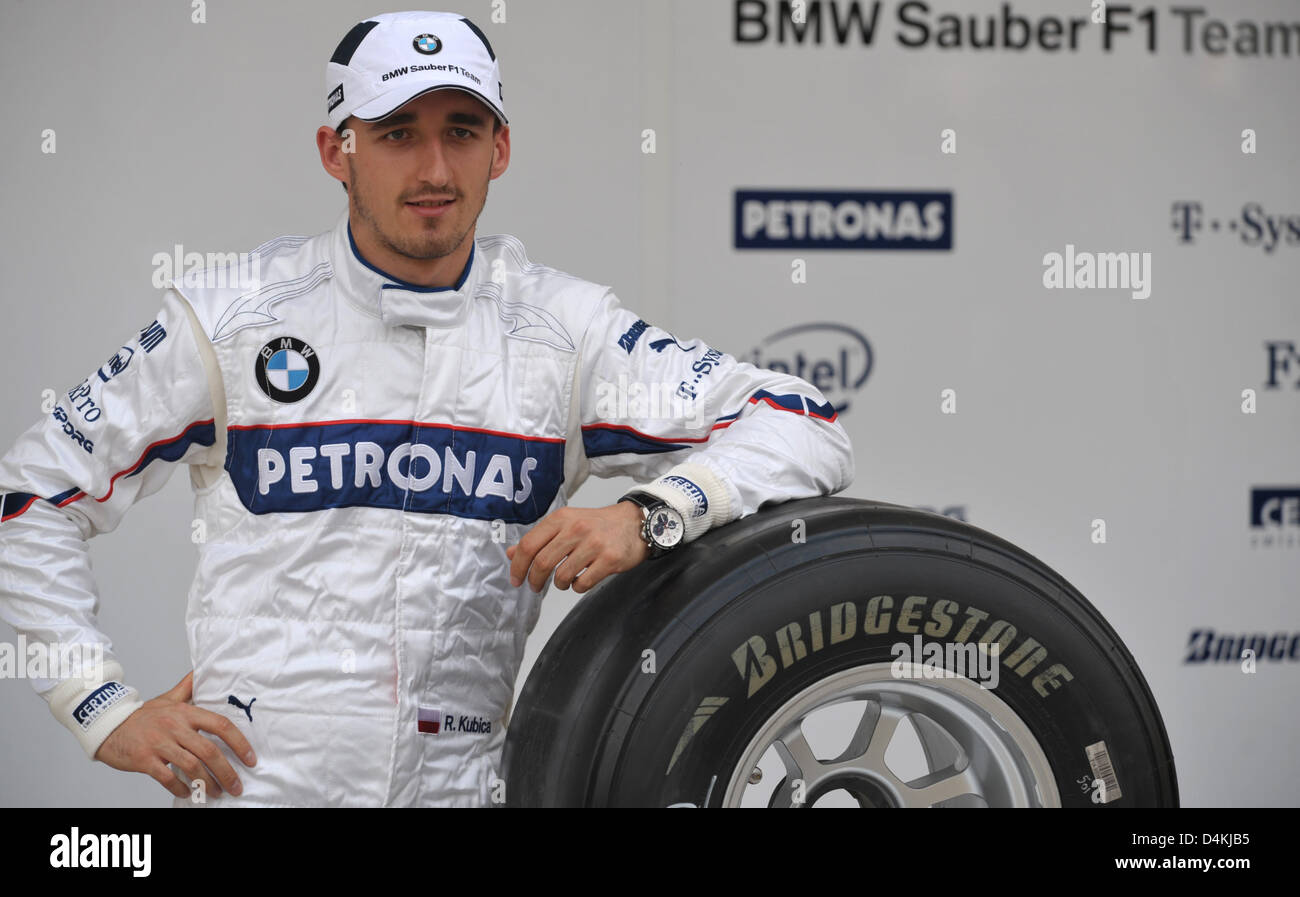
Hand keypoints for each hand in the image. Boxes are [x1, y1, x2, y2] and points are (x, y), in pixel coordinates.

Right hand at [94, 671, 256, 800]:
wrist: (106, 725)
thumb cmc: (142, 715)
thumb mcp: (168, 698)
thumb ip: (188, 687)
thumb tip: (203, 671)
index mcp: (186, 712)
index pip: (221, 725)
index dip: (240, 743)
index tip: (250, 759)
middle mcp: (175, 726)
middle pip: (209, 751)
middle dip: (227, 772)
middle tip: (237, 787)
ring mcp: (159, 743)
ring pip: (191, 767)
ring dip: (208, 784)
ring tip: (216, 793)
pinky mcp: (143, 759)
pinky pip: (167, 778)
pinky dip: (181, 788)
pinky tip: (189, 793)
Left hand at [507, 502, 648, 594]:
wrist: (634, 523)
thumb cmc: (598, 525)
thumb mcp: (566, 524)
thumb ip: (540, 538)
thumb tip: (512, 554)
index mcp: (561, 518)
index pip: (529, 544)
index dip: (518, 565)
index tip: (516, 578)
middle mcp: (576, 529)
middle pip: (543, 562)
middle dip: (535, 580)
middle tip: (535, 587)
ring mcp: (594, 544)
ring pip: (562, 576)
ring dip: (559, 584)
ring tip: (564, 581)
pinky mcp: (609, 559)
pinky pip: (583, 583)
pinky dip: (577, 587)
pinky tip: (581, 580)